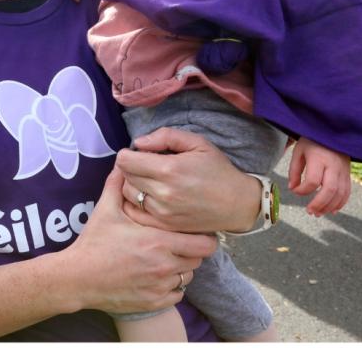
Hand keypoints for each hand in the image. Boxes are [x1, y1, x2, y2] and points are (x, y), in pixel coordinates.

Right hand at [61, 168, 214, 314]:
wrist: (75, 279)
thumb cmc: (93, 243)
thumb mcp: (105, 211)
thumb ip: (117, 185)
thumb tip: (123, 162)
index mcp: (159, 241)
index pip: (204, 242)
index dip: (203, 237)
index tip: (194, 232)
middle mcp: (164, 265)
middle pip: (199, 259)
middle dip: (193, 251)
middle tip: (180, 245)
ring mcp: (159, 286)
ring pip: (188, 277)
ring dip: (182, 269)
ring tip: (167, 261)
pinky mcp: (153, 302)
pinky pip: (177, 295)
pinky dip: (172, 288)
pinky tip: (158, 278)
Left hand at [117, 128, 260, 233]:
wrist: (237, 203)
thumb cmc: (218, 170)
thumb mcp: (199, 143)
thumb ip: (167, 136)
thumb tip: (139, 143)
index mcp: (169, 169)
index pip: (125, 161)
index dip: (130, 153)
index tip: (142, 154)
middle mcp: (162, 193)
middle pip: (124, 177)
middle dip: (132, 168)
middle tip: (148, 166)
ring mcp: (161, 212)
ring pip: (128, 195)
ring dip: (134, 185)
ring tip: (151, 181)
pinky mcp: (163, 226)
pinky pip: (135, 213)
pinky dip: (137, 203)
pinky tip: (151, 197)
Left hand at [288, 137, 350, 215]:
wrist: (333, 131)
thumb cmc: (313, 141)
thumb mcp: (299, 151)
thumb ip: (294, 170)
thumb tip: (293, 189)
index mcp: (319, 157)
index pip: (312, 180)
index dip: (302, 190)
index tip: (295, 190)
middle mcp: (333, 164)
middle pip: (330, 190)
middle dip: (319, 204)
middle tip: (310, 211)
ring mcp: (343, 170)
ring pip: (340, 193)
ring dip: (329, 207)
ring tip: (318, 213)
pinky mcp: (348, 173)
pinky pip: (347, 191)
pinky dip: (340, 203)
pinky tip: (332, 210)